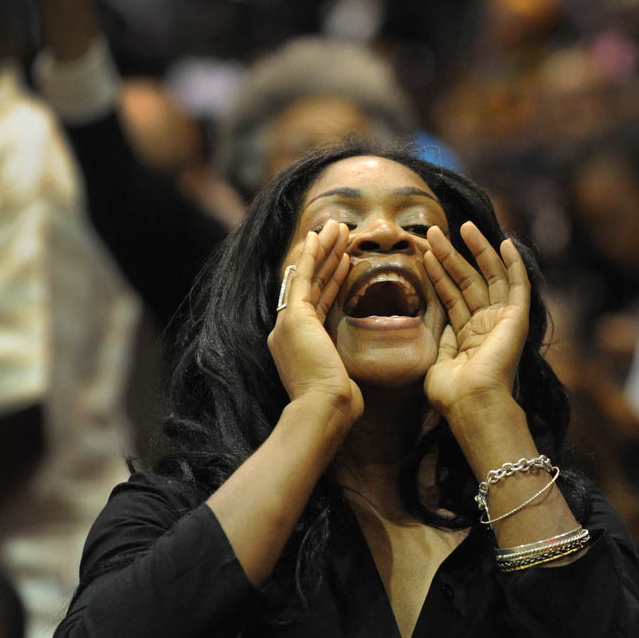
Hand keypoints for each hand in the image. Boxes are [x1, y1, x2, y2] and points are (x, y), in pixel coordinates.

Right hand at [267, 220, 362, 423]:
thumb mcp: (340, 380)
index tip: (343, 260)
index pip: (316, 303)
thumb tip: (351, 377)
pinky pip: (304, 278)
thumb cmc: (336, 406)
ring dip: (323, 249)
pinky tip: (320, 237)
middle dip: (326, 257)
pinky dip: (312, 256)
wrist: (323, 412)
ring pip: (308, 276)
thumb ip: (340, 368)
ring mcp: (288, 324)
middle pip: (311, 285)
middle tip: (338, 232)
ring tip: (337, 225)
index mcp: (297, 345)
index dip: (330, 279)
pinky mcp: (294, 318)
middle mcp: (287, 331)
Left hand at [423, 222, 529, 421]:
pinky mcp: (517, 318)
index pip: (452, 294)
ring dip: (476, 250)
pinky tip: (505, 242)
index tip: (425, 250)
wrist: (471, 403)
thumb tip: (430, 316)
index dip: (439, 271)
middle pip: (468, 280)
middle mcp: (486, 325)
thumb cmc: (450, 392)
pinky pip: (518, 285)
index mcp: (467, 336)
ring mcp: (502, 321)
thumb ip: (439, 336)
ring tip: (461, 226)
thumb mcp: (436, 360)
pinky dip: (514, 263)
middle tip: (433, 231)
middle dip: (451, 254)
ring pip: (489, 276)